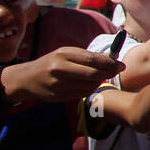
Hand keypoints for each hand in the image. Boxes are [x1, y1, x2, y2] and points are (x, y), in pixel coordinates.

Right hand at [1, 46, 125, 103]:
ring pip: (89, 86)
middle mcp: (59, 68)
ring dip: (99, 82)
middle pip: (92, 74)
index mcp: (63, 54)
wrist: (27, 78)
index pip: (92, 59)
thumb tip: (112, 59)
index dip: (110, 63)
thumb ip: (87, 56)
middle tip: (117, 71)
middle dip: (108, 73)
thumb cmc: (52, 63)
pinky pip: (82, 94)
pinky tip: (88, 84)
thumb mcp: (66, 54)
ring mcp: (58, 84)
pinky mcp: (58, 96)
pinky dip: (90, 89)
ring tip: (99, 77)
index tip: (122, 65)